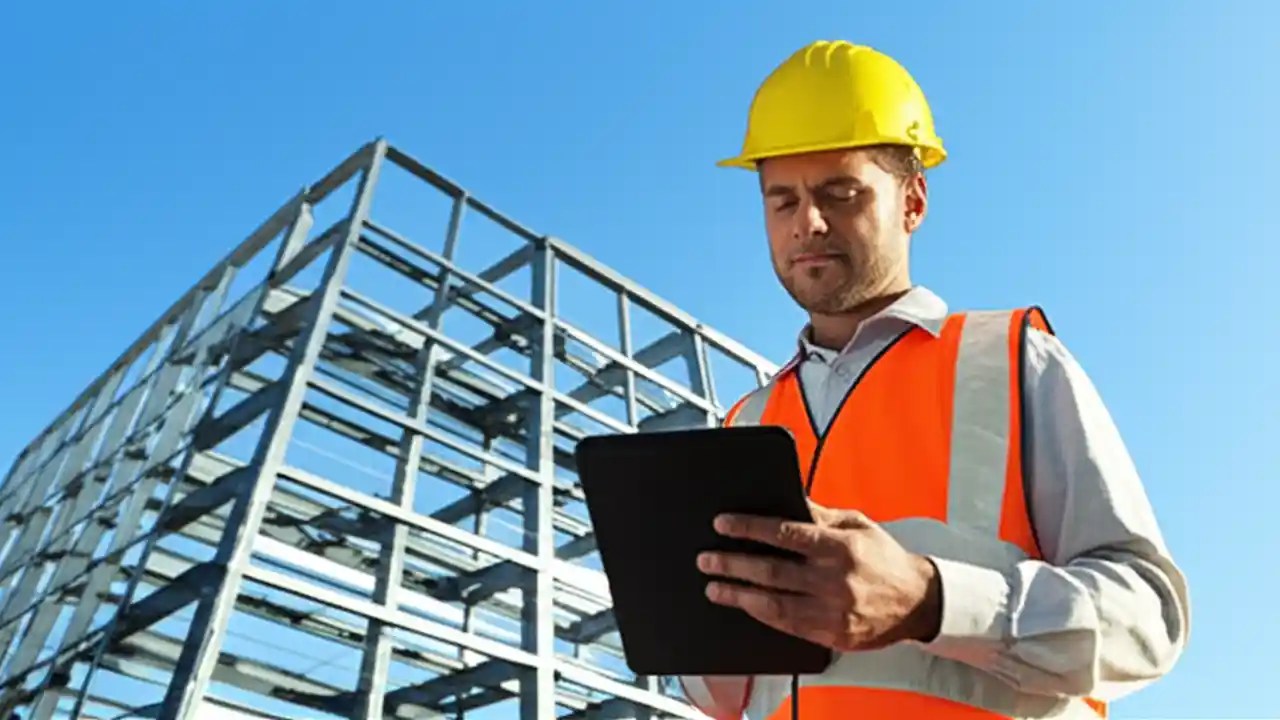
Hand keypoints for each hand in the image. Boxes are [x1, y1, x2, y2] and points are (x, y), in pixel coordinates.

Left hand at [697, 501, 941, 651]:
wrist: (917, 601)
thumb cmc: (885, 558)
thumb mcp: (856, 524)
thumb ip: (818, 515)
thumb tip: (786, 499)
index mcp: (840, 546)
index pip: (785, 534)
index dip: (749, 528)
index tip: (723, 524)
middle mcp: (835, 579)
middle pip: (772, 571)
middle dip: (733, 563)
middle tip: (707, 559)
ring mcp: (833, 610)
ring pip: (774, 603)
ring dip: (739, 595)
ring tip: (714, 586)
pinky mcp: (832, 634)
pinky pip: (788, 625)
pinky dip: (762, 614)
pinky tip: (744, 605)